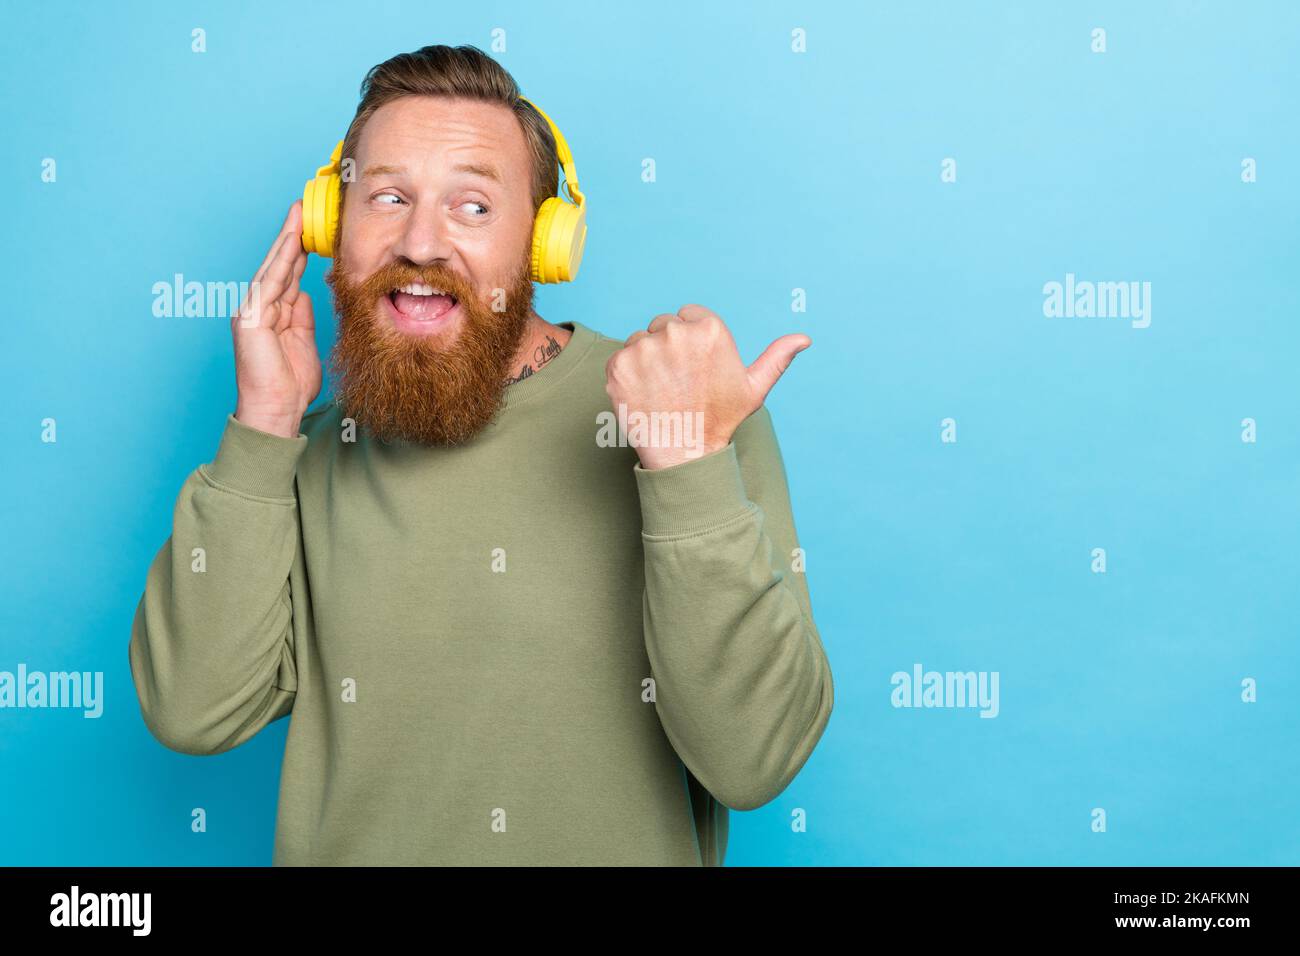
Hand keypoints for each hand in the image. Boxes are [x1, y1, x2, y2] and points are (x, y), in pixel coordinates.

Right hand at [232, 201, 321, 438]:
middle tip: (301, 208)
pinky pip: (269, 284)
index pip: (286, 275)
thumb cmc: (290, 385)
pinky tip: (292, 243)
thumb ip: (301, 315)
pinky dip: (281, 262)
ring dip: (286, 241)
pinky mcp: (250, 319)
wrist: (276, 411)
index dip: (298, 251)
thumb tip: (304, 291)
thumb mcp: (302, 342)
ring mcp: (251, 312)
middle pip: (277, 266)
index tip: (310, 229)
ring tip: (298, 216)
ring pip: (272, 269)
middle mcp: (258, 309)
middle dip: (290, 237)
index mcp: (271, 314)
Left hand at [603, 304, 809, 469]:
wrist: (684, 454)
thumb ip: (776, 358)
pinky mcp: (619, 366)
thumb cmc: (720, 420)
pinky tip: (644, 394)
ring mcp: (644, 349)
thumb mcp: (753, 389)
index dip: (691, 340)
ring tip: (662, 389)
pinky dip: (627, 374)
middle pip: (663, 325)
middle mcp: (675, 333)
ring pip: (640, 340)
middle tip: (678, 381)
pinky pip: (620, 357)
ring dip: (646, 359)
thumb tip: (804, 339)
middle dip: (668, 347)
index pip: (689, 315)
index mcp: (709, 329)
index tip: (694, 367)